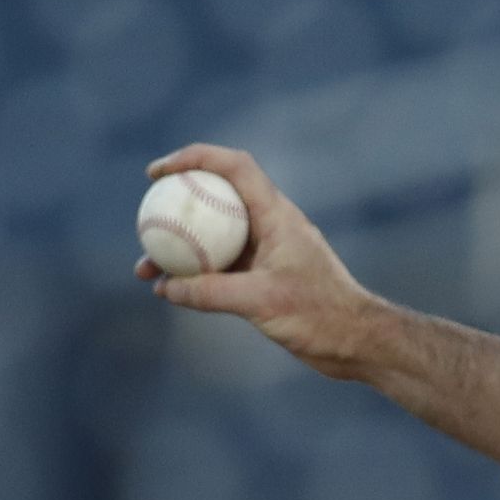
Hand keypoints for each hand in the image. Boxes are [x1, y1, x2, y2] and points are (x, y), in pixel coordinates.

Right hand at [136, 144, 386, 380]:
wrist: (356, 340)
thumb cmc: (320, 315)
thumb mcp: (261, 301)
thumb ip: (211, 292)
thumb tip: (165, 288)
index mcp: (278, 216)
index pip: (235, 168)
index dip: (194, 158)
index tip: (157, 174)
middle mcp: (271, 226)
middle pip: (217, 198)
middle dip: (176, 203)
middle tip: (143, 216)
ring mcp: (267, 251)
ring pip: (214, 237)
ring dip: (179, 247)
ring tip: (144, 271)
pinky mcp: (263, 277)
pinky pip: (219, 267)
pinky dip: (193, 274)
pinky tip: (168, 292)